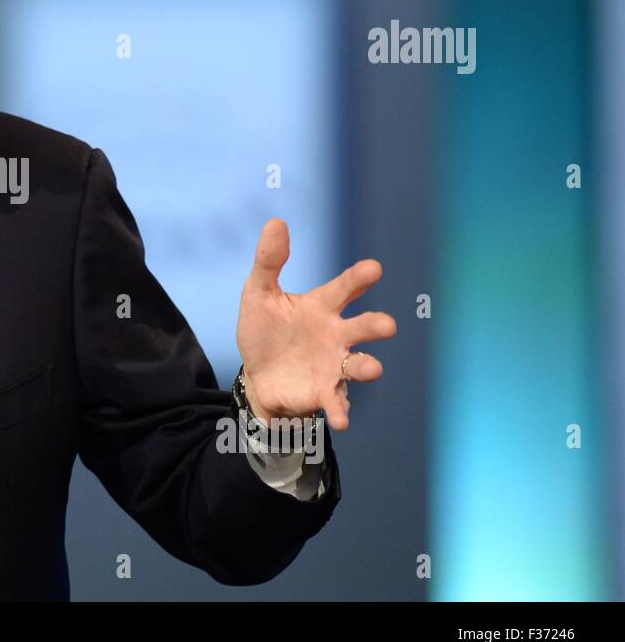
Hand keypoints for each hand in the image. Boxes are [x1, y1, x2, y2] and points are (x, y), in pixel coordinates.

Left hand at [235, 218, 396, 431]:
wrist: (256, 375)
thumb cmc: (265, 331)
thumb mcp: (258, 294)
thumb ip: (268, 261)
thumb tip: (276, 222)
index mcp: (322, 306)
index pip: (345, 288)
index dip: (359, 278)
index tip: (373, 269)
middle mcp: (336, 334)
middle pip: (364, 326)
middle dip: (376, 325)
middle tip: (385, 325)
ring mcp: (334, 364)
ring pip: (360, 364)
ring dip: (368, 367)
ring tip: (371, 368)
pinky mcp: (324, 392)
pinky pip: (338, 401)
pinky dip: (341, 410)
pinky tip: (341, 419)